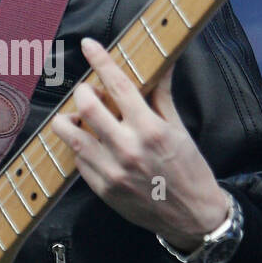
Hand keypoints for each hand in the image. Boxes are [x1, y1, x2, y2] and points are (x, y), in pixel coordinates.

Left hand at [50, 37, 228, 248]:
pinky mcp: (102, 189)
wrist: (192, 217)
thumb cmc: (189, 170)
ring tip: (77, 117)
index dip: (100, 61)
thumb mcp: (179, 129)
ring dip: (69, 119)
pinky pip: (78, 159)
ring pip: (71, 134)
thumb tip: (161, 65)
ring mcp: (112, 171)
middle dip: (83, 92)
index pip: (119, 86)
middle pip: (87, 106)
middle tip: (90, 92)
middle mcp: (128, 148)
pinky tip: (90, 143)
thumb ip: (162, 96)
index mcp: (151, 129)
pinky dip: (79, 146)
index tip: (88, 45)